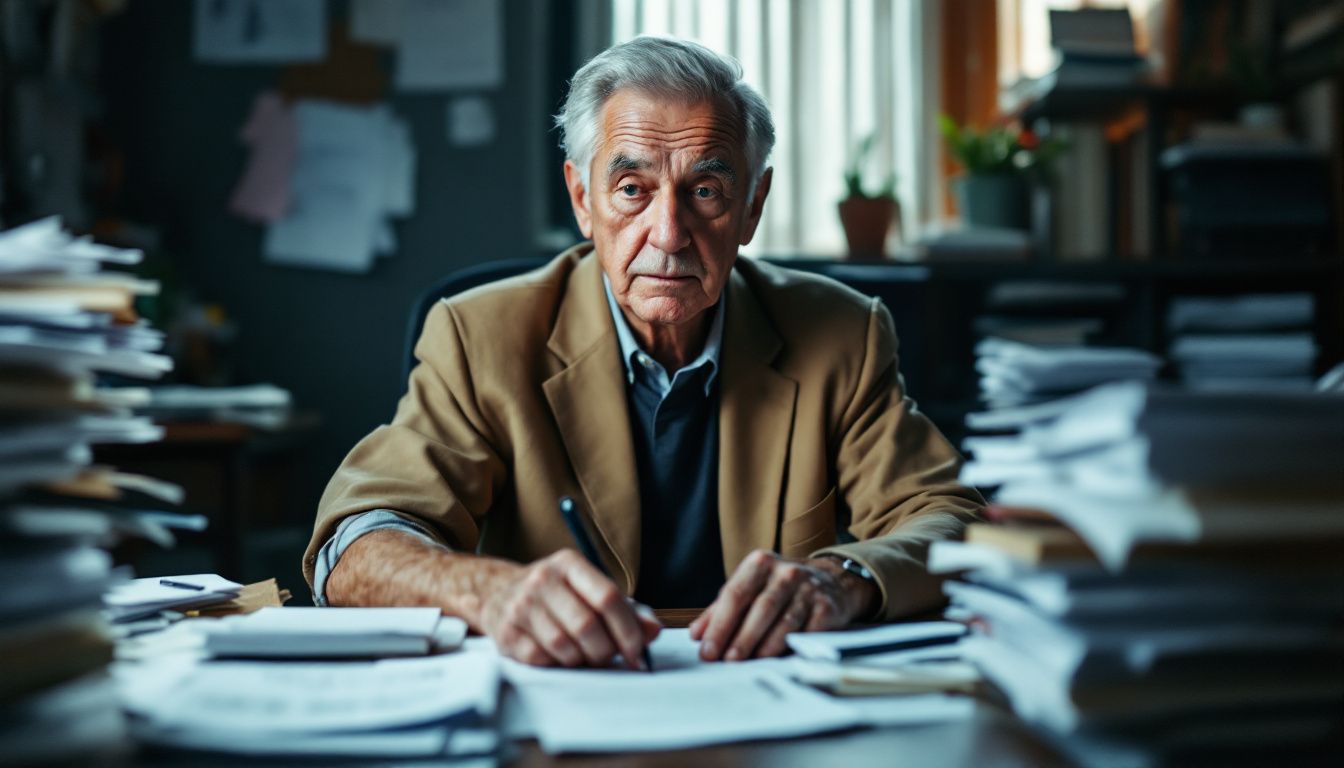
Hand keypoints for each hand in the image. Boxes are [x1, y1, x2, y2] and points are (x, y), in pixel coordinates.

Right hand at [479, 549, 660, 667]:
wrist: (498, 593)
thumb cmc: (558, 595)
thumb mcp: (590, 590)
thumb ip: (627, 609)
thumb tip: (652, 631)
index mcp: (569, 564)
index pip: (607, 597)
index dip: (628, 629)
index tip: (637, 651)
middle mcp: (543, 580)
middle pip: (587, 626)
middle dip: (606, 650)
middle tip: (610, 657)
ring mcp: (521, 606)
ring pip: (565, 647)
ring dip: (582, 660)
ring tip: (585, 655)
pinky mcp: (507, 633)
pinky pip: (543, 660)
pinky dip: (558, 665)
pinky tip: (560, 656)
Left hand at [689, 550, 878, 660]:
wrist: (831, 580)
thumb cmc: (780, 588)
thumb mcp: (750, 588)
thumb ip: (721, 610)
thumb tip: (697, 635)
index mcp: (760, 564)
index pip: (735, 594)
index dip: (719, 624)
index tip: (708, 650)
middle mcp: (785, 573)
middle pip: (760, 608)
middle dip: (742, 638)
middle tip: (728, 661)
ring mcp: (809, 589)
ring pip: (785, 621)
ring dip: (766, 646)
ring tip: (751, 663)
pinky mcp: (827, 607)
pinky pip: (808, 631)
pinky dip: (793, 647)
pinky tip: (781, 660)